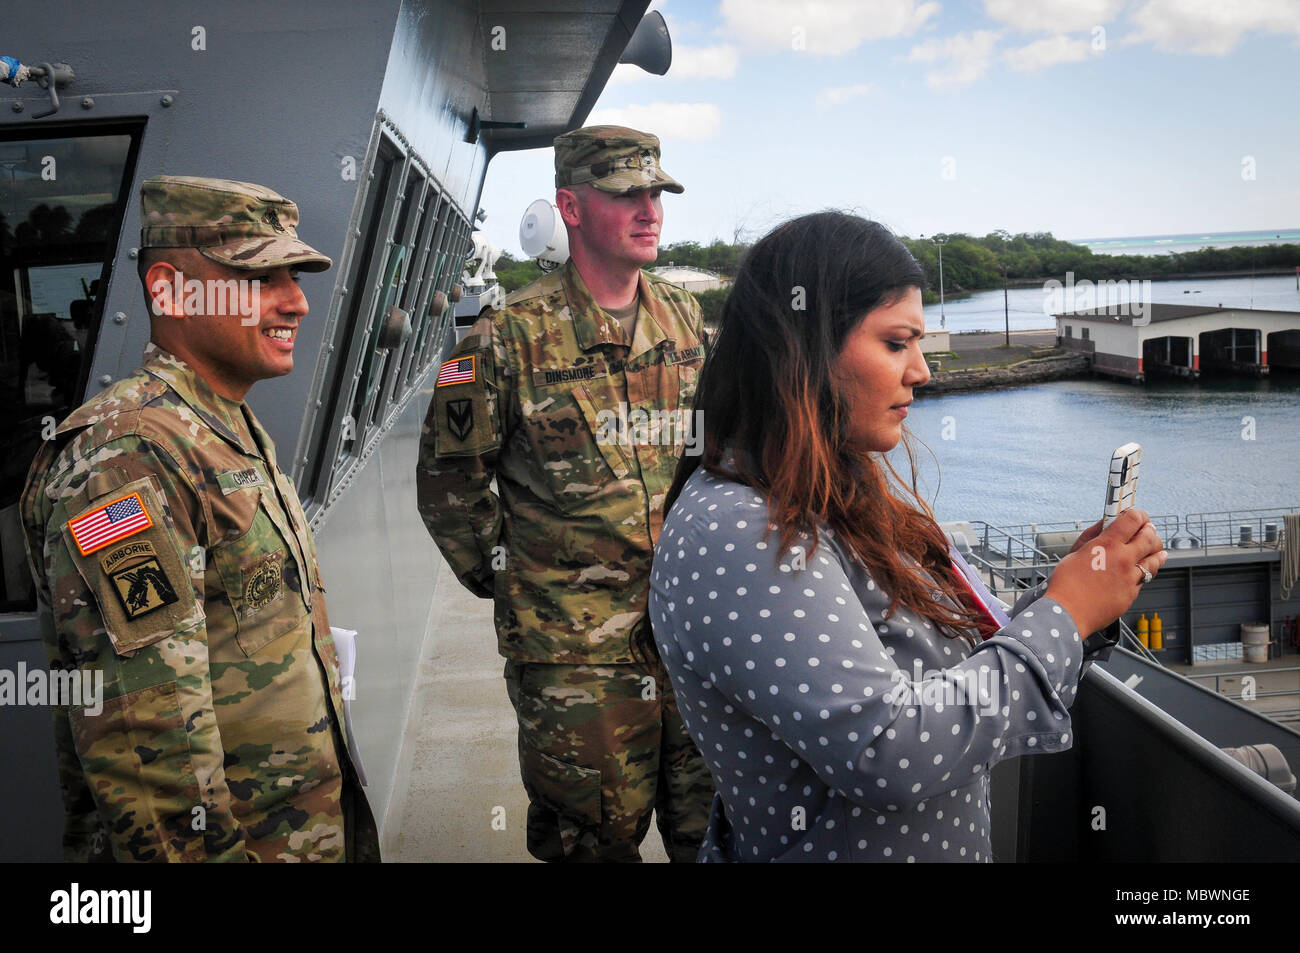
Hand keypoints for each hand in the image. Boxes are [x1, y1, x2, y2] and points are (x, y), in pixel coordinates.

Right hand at [1044, 509, 1166, 636]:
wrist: (1067, 613)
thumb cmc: (1065, 584)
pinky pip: (1144, 580)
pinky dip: (1145, 572)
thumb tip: (1104, 523)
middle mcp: (1123, 559)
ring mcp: (1129, 578)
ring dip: (1157, 551)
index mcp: (1107, 545)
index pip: (1133, 520)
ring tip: (1157, 550)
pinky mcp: (1131, 595)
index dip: (1139, 514)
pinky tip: (1143, 570)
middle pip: (1150, 537)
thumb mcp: (1074, 552)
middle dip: (1151, 531)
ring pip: (1155, 560)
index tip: (1138, 515)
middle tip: (1148, 530)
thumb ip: (1093, 535)